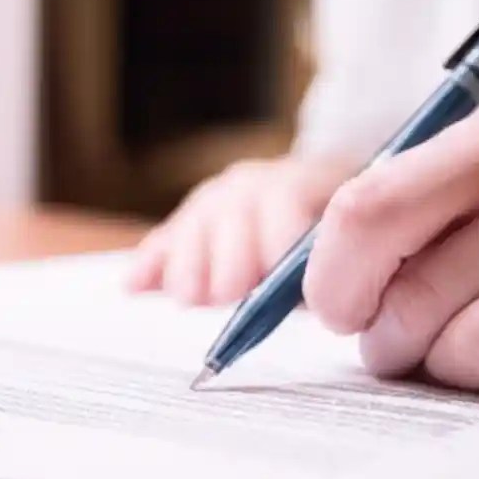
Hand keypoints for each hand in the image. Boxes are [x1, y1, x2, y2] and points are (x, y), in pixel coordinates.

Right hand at [128, 156, 354, 304]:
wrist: (314, 207)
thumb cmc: (333, 244)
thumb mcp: (345, 245)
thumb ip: (328, 263)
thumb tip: (318, 295)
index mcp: (303, 180)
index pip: (288, 198)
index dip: (279, 237)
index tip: (274, 273)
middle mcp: (254, 182)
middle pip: (233, 210)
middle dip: (230, 255)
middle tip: (227, 291)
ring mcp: (216, 199)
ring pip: (196, 224)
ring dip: (190, 264)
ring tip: (189, 298)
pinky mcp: (187, 222)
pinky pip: (164, 240)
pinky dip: (150, 264)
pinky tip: (133, 286)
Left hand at [303, 105, 478, 395]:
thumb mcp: (466, 197)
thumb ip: (385, 228)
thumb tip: (276, 302)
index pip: (369, 210)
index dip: (333, 281)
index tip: (337, 312)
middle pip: (417, 296)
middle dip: (389, 342)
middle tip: (399, 345)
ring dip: (452, 371)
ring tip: (465, 351)